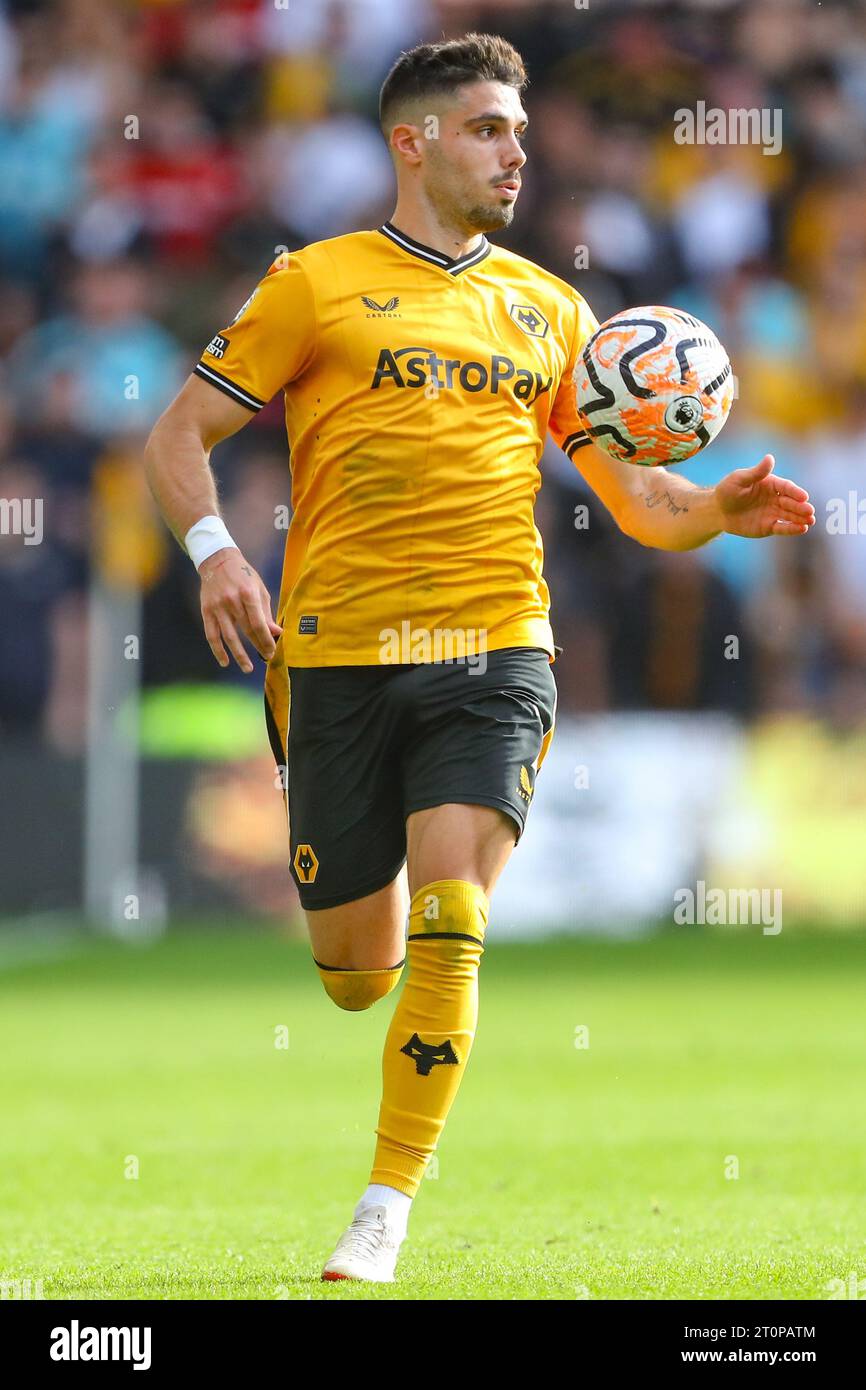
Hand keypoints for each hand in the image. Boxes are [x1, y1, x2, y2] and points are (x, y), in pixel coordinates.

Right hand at [199, 548, 281, 673]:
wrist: (217, 561)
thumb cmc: (243, 575)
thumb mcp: (259, 588)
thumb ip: (266, 612)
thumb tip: (277, 633)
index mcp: (248, 594)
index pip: (259, 623)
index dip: (266, 639)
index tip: (272, 651)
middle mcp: (232, 601)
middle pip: (246, 631)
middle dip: (258, 647)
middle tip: (266, 658)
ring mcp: (217, 607)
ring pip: (228, 637)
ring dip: (238, 655)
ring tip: (247, 668)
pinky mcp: (206, 611)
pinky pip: (211, 635)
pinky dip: (217, 650)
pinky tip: (224, 662)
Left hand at [715, 454, 815, 537]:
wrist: (717, 511)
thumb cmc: (728, 491)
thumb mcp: (739, 479)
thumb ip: (756, 472)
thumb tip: (770, 457)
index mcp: (771, 484)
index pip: (786, 487)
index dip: (796, 492)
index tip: (804, 497)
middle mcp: (775, 498)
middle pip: (791, 502)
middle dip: (801, 507)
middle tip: (810, 511)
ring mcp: (773, 513)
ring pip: (789, 516)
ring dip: (801, 518)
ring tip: (810, 521)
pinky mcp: (768, 527)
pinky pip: (782, 528)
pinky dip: (791, 529)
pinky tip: (802, 529)